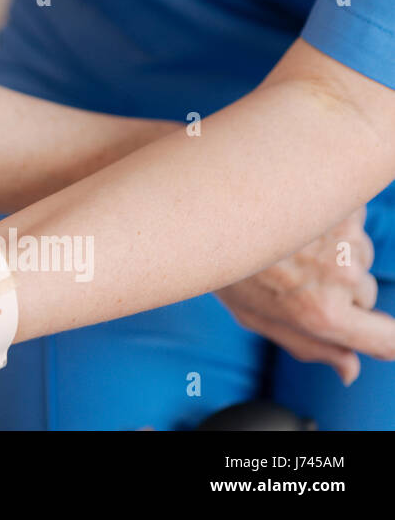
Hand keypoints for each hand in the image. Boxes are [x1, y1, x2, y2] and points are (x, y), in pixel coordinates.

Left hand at [216, 206, 394, 383]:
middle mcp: (340, 276)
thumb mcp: (256, 317)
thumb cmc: (225, 266)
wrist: (201, 209)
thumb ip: (309, 347)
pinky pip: (352, 223)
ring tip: (289, 244)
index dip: (384, 339)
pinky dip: (330, 222)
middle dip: (339, 288)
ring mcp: (344, 238)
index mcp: (321, 313)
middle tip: (293, 272)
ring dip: (335, 253)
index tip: (375, 331)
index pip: (388, 340)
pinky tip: (294, 220)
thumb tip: (350, 371)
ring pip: (359, 256)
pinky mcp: (342, 205)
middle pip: (367, 294)